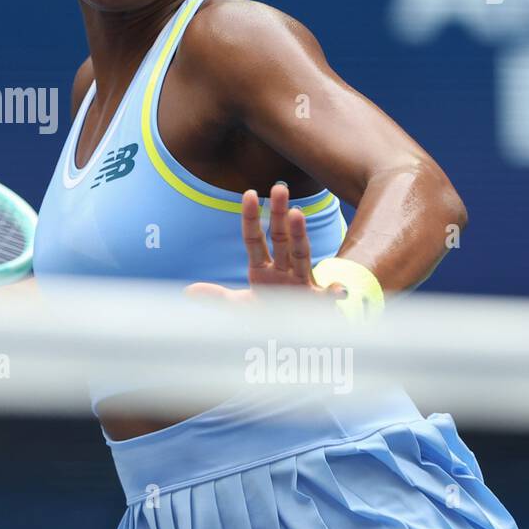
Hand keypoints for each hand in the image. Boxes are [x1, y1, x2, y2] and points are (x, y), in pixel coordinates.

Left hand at [184, 182, 343, 302]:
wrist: (287, 341)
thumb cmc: (266, 318)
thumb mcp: (239, 308)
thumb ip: (217, 298)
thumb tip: (189, 291)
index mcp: (262, 269)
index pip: (254, 239)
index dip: (251, 217)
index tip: (249, 193)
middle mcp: (283, 271)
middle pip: (281, 238)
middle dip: (279, 214)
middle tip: (278, 187)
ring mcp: (301, 284)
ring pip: (301, 255)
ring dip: (300, 235)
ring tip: (297, 213)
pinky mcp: (316, 304)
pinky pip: (326, 297)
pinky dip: (334, 292)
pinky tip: (339, 288)